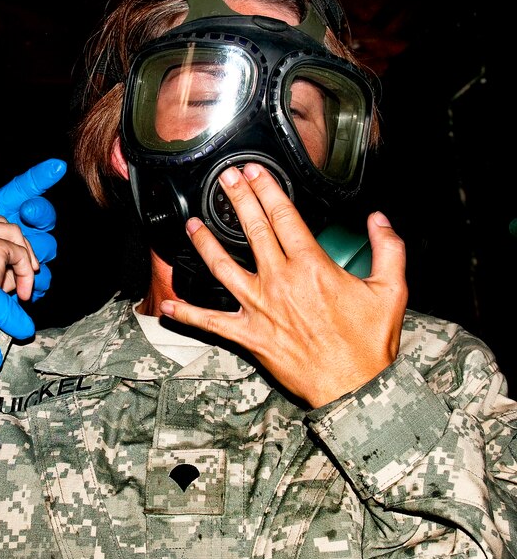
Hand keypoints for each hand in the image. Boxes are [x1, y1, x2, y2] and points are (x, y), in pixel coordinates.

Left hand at [159, 163, 407, 407]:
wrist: (354, 386)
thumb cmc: (369, 343)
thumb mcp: (391, 290)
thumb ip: (388, 249)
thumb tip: (379, 219)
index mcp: (312, 267)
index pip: (284, 216)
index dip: (266, 189)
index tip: (254, 172)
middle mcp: (280, 282)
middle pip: (253, 231)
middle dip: (237, 200)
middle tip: (224, 179)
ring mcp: (259, 307)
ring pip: (222, 267)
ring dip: (205, 243)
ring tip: (192, 224)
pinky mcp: (248, 334)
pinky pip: (211, 322)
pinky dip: (188, 314)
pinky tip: (168, 305)